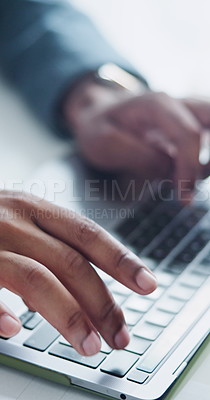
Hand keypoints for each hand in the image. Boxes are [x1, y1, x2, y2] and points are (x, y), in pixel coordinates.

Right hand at [0, 191, 156, 354]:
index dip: (121, 259)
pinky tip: (14, 332)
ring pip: (36, 278)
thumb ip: (52, 246)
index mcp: (35, 208)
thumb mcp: (22, 221)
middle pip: (70, 262)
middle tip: (121, 335)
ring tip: (89, 345)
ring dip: (68, 315)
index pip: (88, 234)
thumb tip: (91, 286)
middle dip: (102, 301)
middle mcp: (14, 219)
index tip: (148, 284)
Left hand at [64, 79, 209, 194]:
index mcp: (157, 105)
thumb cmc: (98, 126)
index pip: (188, 135)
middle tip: (197, 181)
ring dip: (207, 159)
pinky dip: (203, 160)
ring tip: (187, 184)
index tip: (184, 197)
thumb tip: (170, 170)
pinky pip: (207, 137)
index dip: (190, 168)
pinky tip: (187, 178)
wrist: (97, 113)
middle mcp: (177, 105)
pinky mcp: (187, 129)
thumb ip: (139, 157)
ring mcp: (185, 116)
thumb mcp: (105, 142)